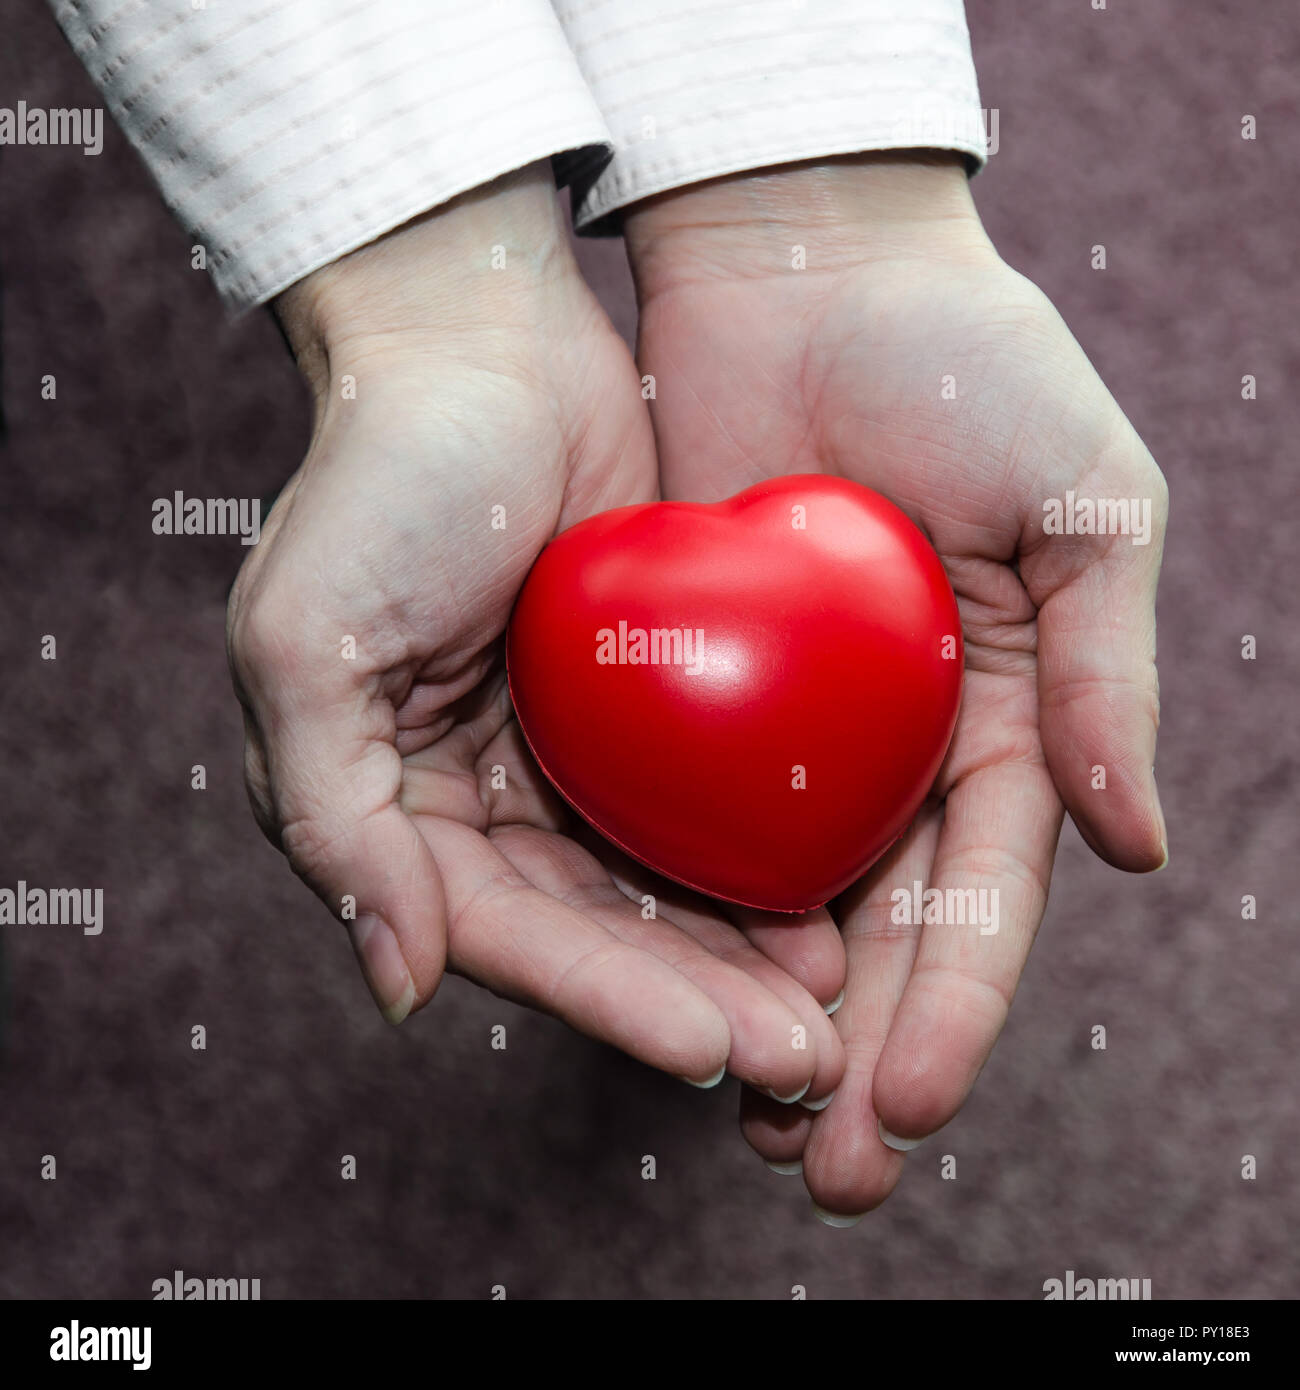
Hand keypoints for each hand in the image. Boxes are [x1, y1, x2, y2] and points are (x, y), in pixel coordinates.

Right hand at [226, 163, 844, 1100]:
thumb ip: (331, 821)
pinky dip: (752, 860)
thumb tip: (400, 988)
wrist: (482, 338)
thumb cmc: (381, 477)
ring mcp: (559, 754)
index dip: (605, 996)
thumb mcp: (305, 644)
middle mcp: (472, 798)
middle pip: (590, 931)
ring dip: (737, 955)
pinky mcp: (634, 705)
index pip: (500, 934)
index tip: (713, 1047)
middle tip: (802, 1060)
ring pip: (652, 886)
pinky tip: (830, 903)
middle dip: (692, 1000)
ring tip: (830, 1012)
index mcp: (391, 804)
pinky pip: (696, 804)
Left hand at [624, 152, 1167, 1216]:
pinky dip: (668, 902)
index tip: (907, 1104)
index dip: (952, 1008)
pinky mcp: (684, 685)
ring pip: (771, 901)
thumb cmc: (966, 359)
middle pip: (874, 930)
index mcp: (1000, 719)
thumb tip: (1138, 847)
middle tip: (819, 1169)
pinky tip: (645, 984)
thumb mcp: (1086, 502)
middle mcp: (891, 745)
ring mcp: (784, 725)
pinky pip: (673, 809)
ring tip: (736, 1122)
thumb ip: (1112, 673)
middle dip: (855, 1054)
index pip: (980, 897)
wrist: (805, 265)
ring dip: (757, 1012)